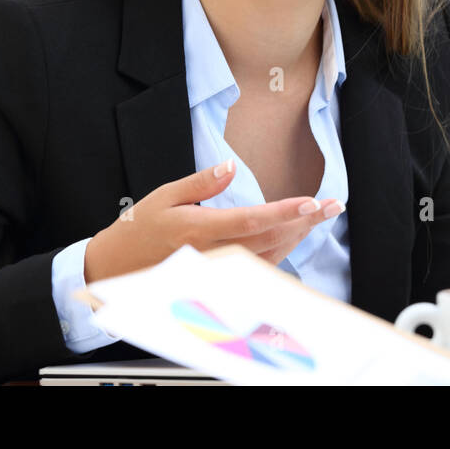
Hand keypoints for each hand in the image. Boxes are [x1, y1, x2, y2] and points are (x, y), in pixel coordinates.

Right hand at [84, 158, 343, 282]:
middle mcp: (213, 255)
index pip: (252, 221)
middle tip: (334, 206)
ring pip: (269, 256)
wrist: (115, 271)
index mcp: (199, 230)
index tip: (313, 203)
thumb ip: (200, 184)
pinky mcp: (219, 280)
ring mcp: (218, 273)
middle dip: (305, 222)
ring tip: (320, 216)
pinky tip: (295, 236)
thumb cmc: (138, 230)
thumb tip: (230, 167)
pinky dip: (281, 251)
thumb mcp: (163, 197)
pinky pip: (258, 268)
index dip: (285, 213)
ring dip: (298, 236)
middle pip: (270, 239)